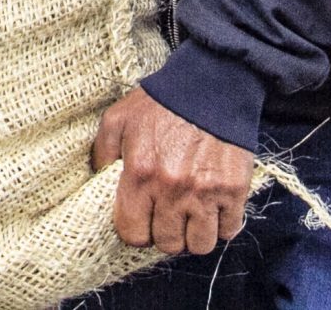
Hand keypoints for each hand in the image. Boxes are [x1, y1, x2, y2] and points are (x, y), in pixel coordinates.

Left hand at [92, 85, 252, 256]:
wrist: (210, 85)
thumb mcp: (117, 119)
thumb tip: (96, 182)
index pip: (133, 233)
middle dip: (163, 233)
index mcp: (140, 174)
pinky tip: (211, 210)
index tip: (140, 220)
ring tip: (189, 217)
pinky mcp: (234, 190)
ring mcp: (205, 193)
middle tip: (165, 216)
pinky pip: (228, 231)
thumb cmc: (160, 103)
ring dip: (192, 235)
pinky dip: (220, 226)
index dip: (135, 231)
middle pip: (167, 243)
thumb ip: (101, 153)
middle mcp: (172, 189)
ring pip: (199, 245)